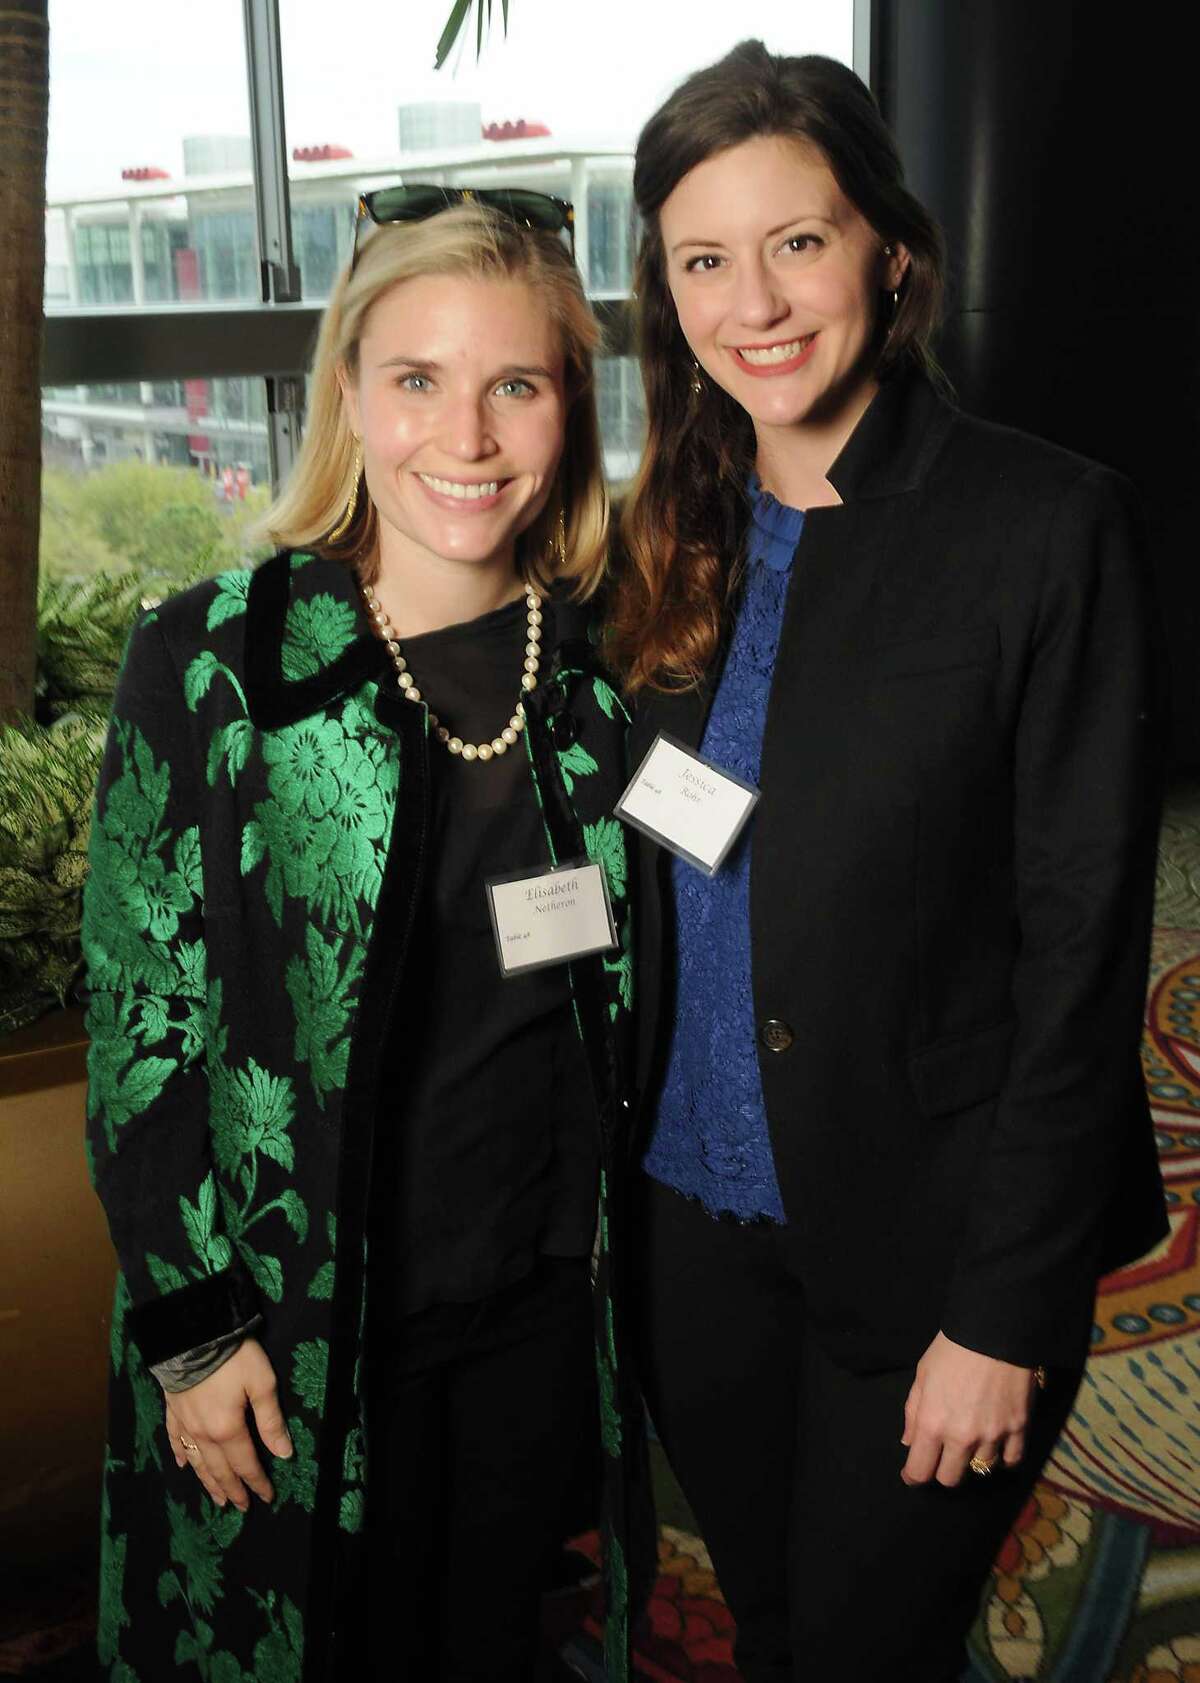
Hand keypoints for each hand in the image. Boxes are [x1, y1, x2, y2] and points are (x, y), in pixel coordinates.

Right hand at [163, 1338, 292, 1510]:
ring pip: (197, 1463)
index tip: (267, 1497)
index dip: (257, 1482)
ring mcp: (185, 1424)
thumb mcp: (261, 1383)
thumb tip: (284, 1453)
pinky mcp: (172, 1411)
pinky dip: (180, 1457)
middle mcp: (203, 1435)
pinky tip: (184, 1467)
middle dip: (233, 1490)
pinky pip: (175, 1441)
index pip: (245, 1464)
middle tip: (242, 1507)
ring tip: (217, 1499)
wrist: (191, 1335)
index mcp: (227, 1430)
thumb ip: (271, 1420)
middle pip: (220, 1469)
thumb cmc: (232, 1357)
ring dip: (208, 1483)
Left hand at [900, 1331, 1036, 1487]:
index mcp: (932, 1423)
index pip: (920, 1471)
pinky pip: (1011, 1459)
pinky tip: (997, 1443)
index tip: (913, 1474)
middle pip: (950, 1479)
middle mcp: (961, 1437)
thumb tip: (909, 1442)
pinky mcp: (1019, 1429)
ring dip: (973, 1458)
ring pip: (981, 1469)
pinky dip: (1003, 1456)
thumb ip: (913, 1412)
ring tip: (973, 1440)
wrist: (994, 1331)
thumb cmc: (951, 1349)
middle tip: (943, 1455)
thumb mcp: (922, 1375)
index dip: (913, 1476)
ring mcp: (993, 1436)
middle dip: (943, 1470)